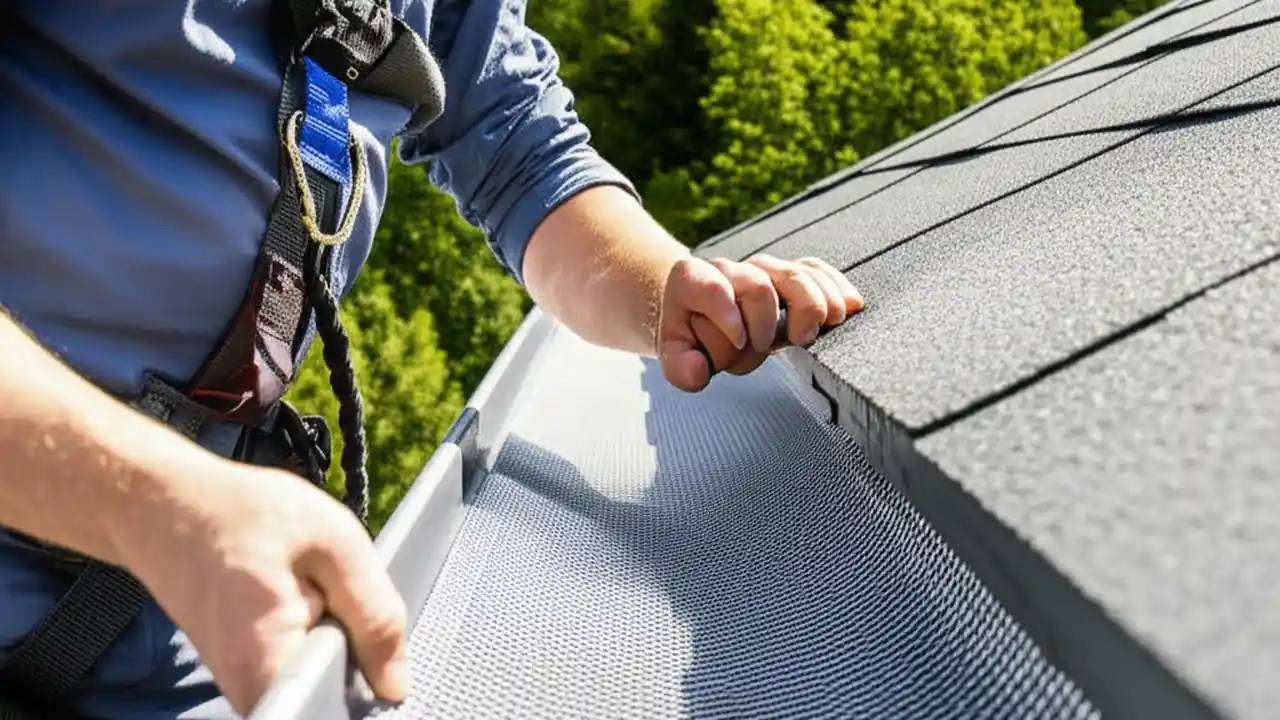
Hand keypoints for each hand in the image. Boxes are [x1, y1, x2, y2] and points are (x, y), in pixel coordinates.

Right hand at [118, 459, 407, 715]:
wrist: (163, 506)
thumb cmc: (236, 513)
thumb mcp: (332, 541)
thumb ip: (374, 612)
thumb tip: (396, 682)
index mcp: (268, 667)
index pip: (342, 706)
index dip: (372, 669)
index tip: (362, 628)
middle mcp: (251, 693)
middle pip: (337, 686)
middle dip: (353, 641)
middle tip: (327, 590)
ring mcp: (247, 688)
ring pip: (323, 673)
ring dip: (333, 633)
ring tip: (308, 590)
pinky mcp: (248, 676)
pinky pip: (303, 664)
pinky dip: (314, 629)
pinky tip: (297, 596)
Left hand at [657, 254, 863, 391]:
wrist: (701, 315)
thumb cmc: (691, 336)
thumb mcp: (674, 354)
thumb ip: (680, 366)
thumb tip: (698, 371)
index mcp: (692, 279)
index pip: (712, 288)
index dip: (729, 318)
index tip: (740, 342)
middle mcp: (730, 269)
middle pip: (759, 285)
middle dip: (767, 322)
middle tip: (768, 347)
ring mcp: (763, 269)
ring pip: (795, 275)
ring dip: (810, 306)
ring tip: (812, 334)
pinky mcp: (790, 274)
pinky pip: (816, 271)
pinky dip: (835, 288)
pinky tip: (848, 307)